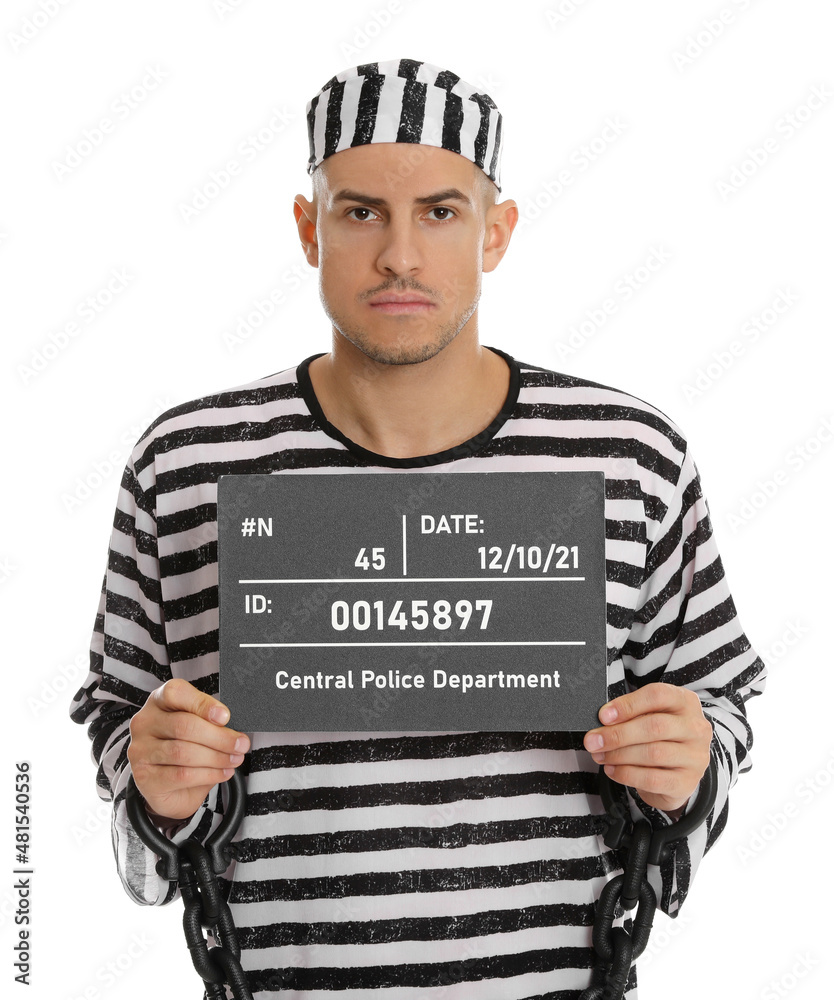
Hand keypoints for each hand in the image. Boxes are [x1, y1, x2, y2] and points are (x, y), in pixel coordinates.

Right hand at [127, 677, 249, 822]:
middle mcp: (144, 723)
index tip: (225, 717)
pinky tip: (223, 772)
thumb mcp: (199, 725)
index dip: (203, 704)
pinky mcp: (145, 778)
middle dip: (219, 736)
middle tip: (241, 744)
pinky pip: (182, 775)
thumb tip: (235, 731)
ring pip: (183, 752)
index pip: (176, 693)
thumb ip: (211, 720)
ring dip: (216, 757)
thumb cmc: (188, 745)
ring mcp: (140, 751)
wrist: (169, 784)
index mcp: (158, 701)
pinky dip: (209, 774)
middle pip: (184, 725)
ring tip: (235, 759)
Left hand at [583, 682, 712, 814]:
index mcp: (685, 702)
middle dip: (618, 734)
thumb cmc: (659, 737)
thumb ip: (631, 714)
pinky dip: (626, 774)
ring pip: (653, 754)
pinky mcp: (687, 782)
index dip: (628, 705)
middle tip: (593, 740)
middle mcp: (696, 727)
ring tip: (599, 755)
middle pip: (654, 726)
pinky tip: (612, 770)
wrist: (676, 772)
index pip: (657, 696)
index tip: (603, 715)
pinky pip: (652, 779)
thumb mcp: (650, 716)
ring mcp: (695, 756)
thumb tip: (602, 720)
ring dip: (619, 755)